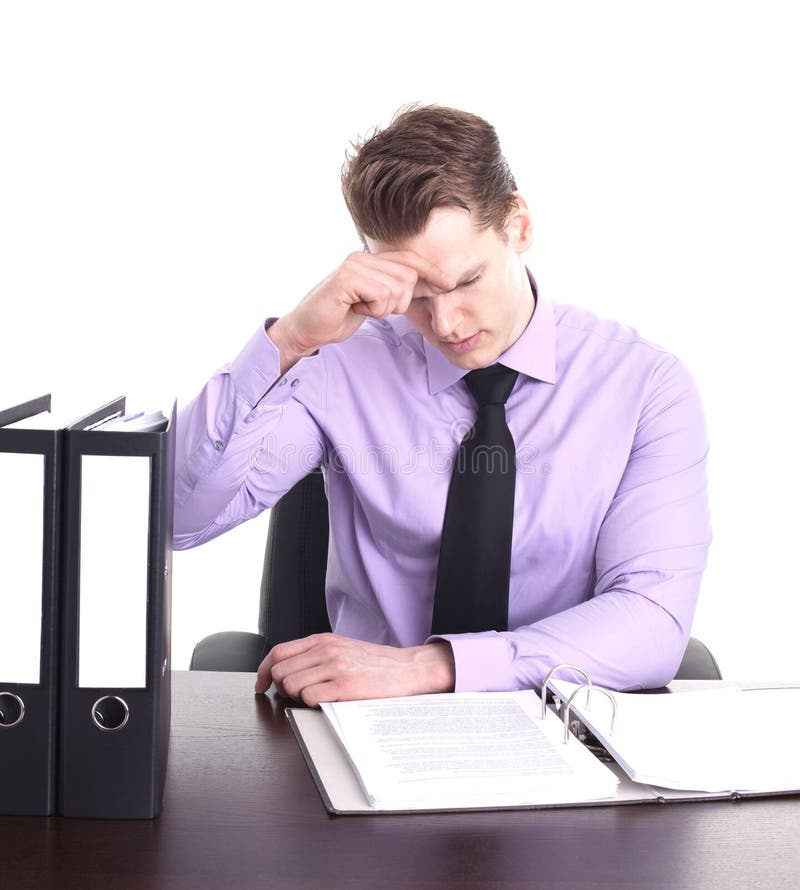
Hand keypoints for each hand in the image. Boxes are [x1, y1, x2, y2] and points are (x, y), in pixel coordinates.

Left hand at [254, 633, 455, 705]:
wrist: (408, 669)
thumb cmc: (375, 663)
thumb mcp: (342, 648)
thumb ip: (316, 654)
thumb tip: (287, 670)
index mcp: (322, 640)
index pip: (278, 652)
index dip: (264, 671)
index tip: (261, 685)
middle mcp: (326, 650)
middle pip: (281, 671)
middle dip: (282, 688)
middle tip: (296, 696)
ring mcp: (335, 667)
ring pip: (292, 686)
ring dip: (297, 697)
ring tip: (315, 698)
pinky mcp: (345, 685)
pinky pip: (310, 698)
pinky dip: (312, 704)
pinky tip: (326, 702)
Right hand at [268, 251, 453, 372]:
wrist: (306, 330)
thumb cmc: (338, 317)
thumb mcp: (375, 302)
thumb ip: (399, 291)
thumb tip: (434, 286)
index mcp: (369, 259)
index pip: (409, 259)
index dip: (431, 271)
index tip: (449, 284)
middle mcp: (362, 256)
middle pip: (408, 276)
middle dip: (399, 302)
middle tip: (373, 309)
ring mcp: (355, 265)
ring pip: (398, 288)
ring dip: (384, 308)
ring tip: (361, 308)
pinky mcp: (347, 278)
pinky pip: (382, 295)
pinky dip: (374, 309)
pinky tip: (355, 309)